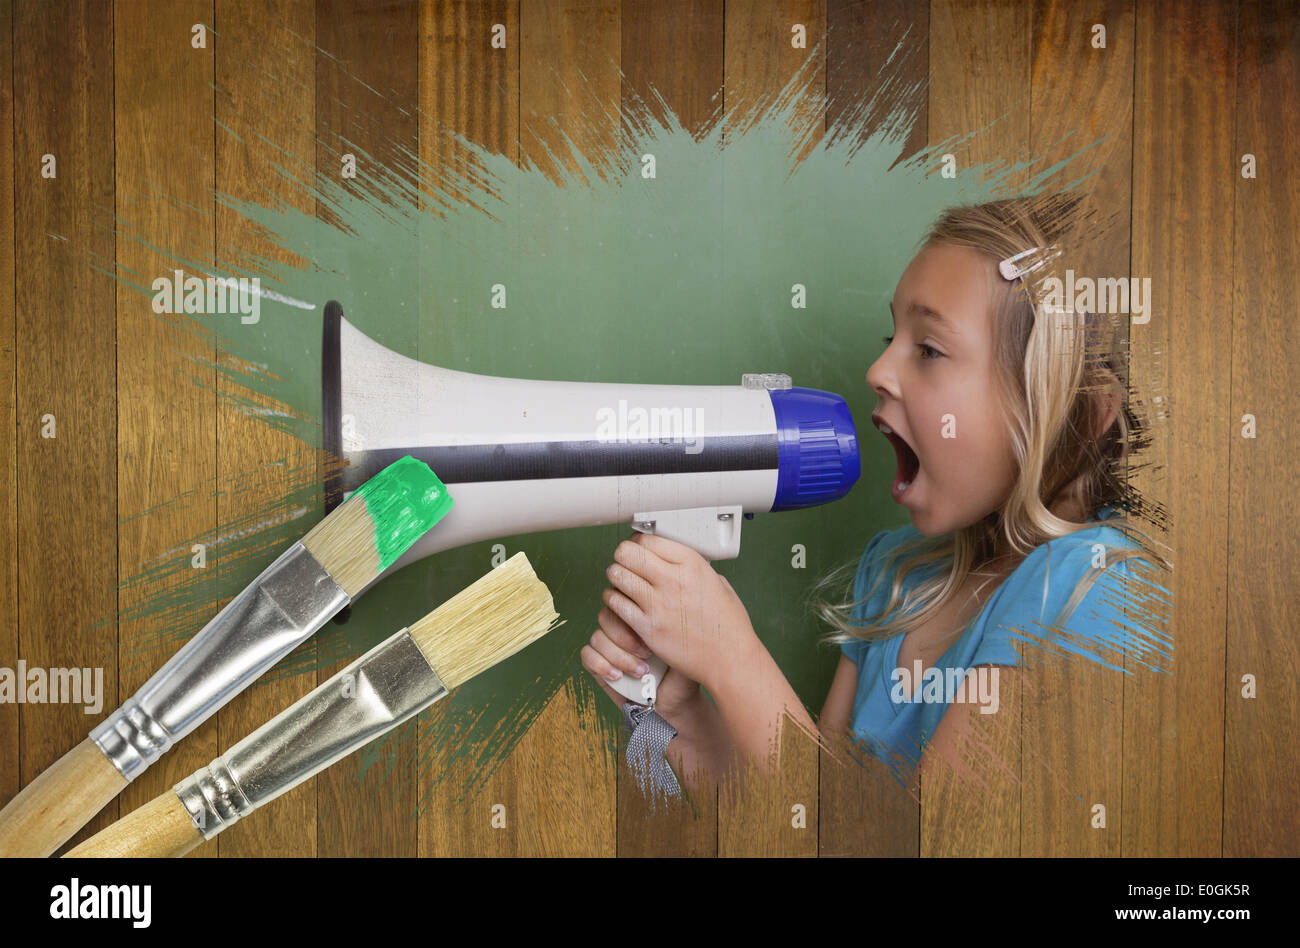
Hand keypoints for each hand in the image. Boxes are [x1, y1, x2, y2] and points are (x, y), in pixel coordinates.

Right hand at [581, 600, 701, 716]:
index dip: (633, 614)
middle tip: (647, 653)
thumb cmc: (681, 674)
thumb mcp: (684, 648)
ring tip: (640, 672)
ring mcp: (607, 646)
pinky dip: (602, 665)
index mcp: (640, 617)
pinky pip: (587, 655)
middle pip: (606, 616)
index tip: (654, 634)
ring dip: (618, 656)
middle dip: (625, 636)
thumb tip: (669, 607)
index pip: (624, 599)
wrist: (674, 704)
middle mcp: (621, 629)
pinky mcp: (597, 665)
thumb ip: (673, 626)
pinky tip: (618, 676)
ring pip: (598, 637)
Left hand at [591, 533, 757, 694]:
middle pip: (628, 553)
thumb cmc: (728, 626)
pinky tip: (622, 602)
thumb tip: (674, 560)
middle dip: (623, 556)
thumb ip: (694, 569)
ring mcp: (659, 604)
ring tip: (622, 582)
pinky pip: (616, 604)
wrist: (729, 660)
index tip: (637, 548)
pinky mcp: (648, 627)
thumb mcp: (718, 583)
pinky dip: (614, 600)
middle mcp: (674, 580)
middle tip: (625, 563)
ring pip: (617, 575)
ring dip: (616, 577)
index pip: (649, 540)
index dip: (638, 543)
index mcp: (692, 565)